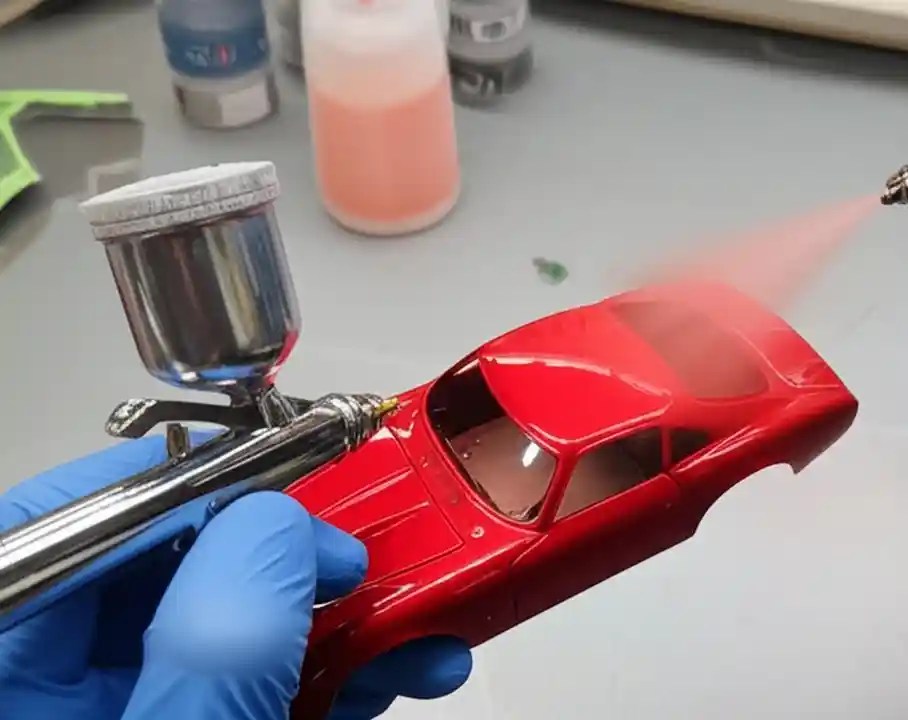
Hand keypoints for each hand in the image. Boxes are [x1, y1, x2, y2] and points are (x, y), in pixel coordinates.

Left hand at [0, 437, 471, 719]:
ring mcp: (140, 706)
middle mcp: (67, 680)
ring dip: (351, 609)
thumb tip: (278, 524)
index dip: (196, 483)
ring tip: (430, 610)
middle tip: (368, 552)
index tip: (293, 485)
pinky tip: (409, 660)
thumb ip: (218, 642)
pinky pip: (271, 675)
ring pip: (243, 618)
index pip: (88, 516)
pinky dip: (347, 665)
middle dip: (301, 550)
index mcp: (16, 666)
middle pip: (182, 560)